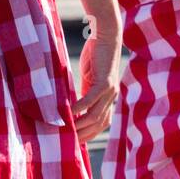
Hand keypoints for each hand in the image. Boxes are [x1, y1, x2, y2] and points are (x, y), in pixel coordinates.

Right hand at [73, 25, 120, 141]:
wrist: (106, 35)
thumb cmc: (95, 56)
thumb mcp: (88, 79)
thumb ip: (84, 94)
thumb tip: (72, 108)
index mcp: (108, 99)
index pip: (100, 124)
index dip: (89, 135)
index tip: (75, 143)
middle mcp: (112, 98)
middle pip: (98, 125)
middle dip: (84, 135)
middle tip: (68, 142)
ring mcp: (110, 91)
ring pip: (96, 116)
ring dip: (81, 125)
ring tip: (67, 130)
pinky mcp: (105, 82)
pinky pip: (91, 100)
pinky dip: (80, 108)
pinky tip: (70, 114)